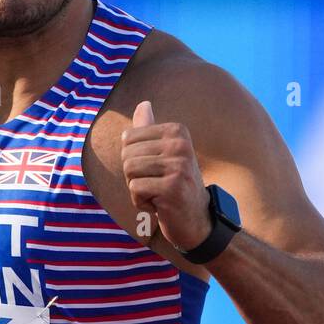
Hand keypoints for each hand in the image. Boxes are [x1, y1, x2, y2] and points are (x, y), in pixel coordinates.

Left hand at [121, 101, 210, 251]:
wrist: (196, 219)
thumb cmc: (174, 185)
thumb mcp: (163, 154)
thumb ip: (149, 129)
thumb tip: (143, 104)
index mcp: (177, 131)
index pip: (128, 138)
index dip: (133, 159)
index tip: (154, 170)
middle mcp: (179, 145)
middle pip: (126, 155)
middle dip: (133, 175)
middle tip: (155, 184)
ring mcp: (178, 166)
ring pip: (129, 172)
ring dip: (137, 189)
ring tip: (157, 193)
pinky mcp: (172, 188)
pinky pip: (135, 189)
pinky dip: (140, 202)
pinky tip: (159, 205)